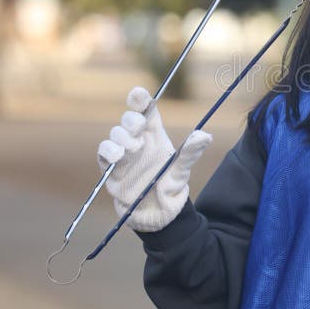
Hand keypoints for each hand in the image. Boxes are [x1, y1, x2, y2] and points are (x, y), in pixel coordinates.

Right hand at [97, 86, 211, 231]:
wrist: (157, 214)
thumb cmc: (170, 186)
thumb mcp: (182, 170)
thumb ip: (190, 153)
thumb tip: (205, 136)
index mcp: (154, 134)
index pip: (146, 110)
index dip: (140, 99)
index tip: (138, 94)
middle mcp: (137, 140)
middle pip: (129, 119)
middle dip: (131, 119)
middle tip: (139, 126)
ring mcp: (123, 153)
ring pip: (115, 134)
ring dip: (121, 136)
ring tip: (133, 147)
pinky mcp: (111, 168)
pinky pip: (104, 152)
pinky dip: (108, 150)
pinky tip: (118, 156)